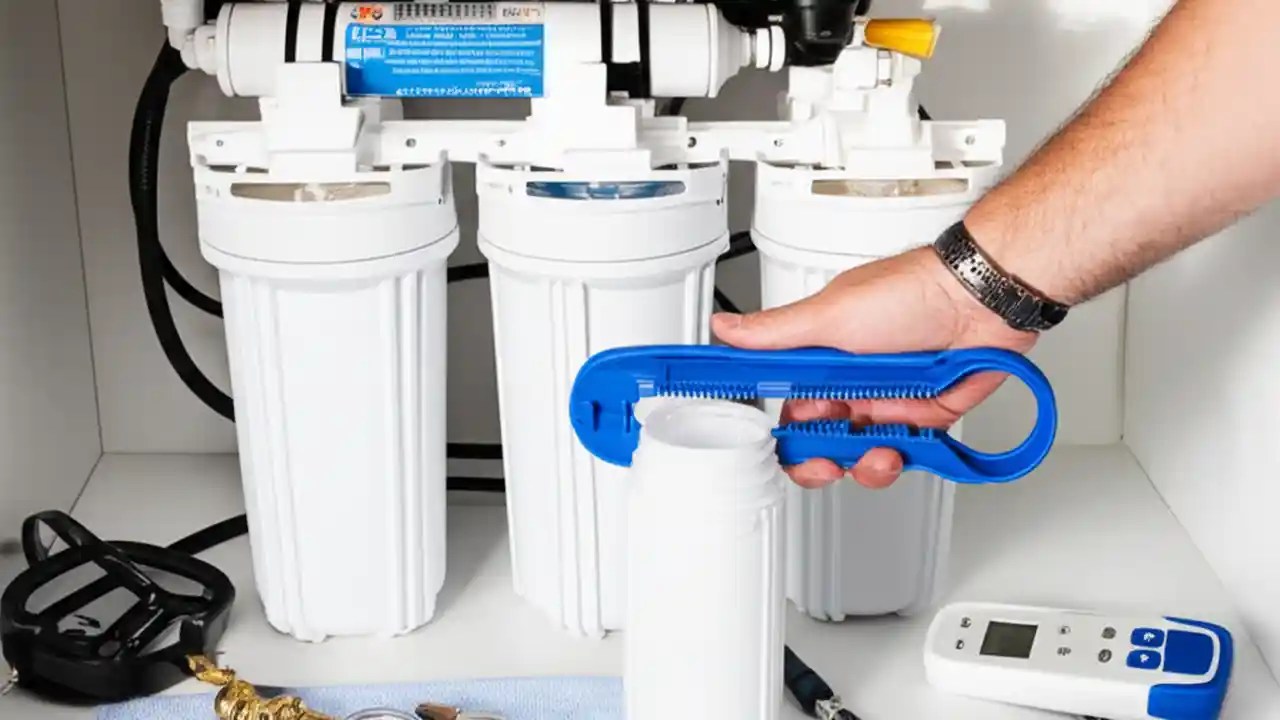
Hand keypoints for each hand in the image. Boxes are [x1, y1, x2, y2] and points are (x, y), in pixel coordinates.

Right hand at [711, 246, 1037, 489]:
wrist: (981, 299)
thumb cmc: (910, 294)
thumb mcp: (828, 315)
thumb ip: (774, 334)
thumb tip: (725, 328)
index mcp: (823, 356)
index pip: (787, 403)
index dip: (781, 431)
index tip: (780, 447)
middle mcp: (853, 379)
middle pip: (822, 437)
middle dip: (821, 457)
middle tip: (826, 460)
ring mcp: (888, 398)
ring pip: (862, 451)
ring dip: (864, 462)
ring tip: (874, 452)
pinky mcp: (925, 414)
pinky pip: (905, 451)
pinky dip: (901, 456)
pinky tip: (899, 449)